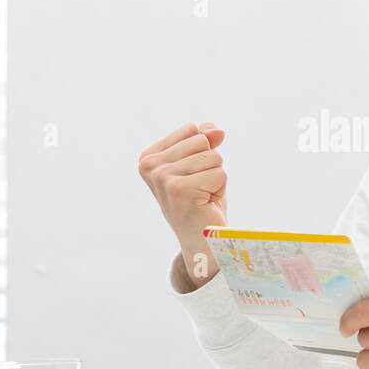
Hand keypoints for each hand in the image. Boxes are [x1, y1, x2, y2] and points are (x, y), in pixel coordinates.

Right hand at [138, 121, 227, 285]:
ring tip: (202, 196)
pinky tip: (206, 203)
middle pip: (202, 140)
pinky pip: (219, 173)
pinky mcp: (180, 189)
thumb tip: (218, 130)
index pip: (192, 129)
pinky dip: (220, 188)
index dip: (201, 152)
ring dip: (216, 177)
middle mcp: (150, 165)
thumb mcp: (201, 162)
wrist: (201, 239)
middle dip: (210, 164)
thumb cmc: (201, 199)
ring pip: (213, 156)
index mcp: (148, 156)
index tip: (191, 175)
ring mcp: (162, 177)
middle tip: (199, 188)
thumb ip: (206, 138)